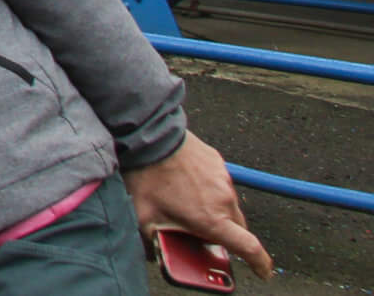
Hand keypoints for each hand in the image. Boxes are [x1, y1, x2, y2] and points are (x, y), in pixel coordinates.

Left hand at [125, 133, 272, 278]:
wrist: (149, 137)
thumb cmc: (146, 176)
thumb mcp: (144, 218)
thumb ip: (153, 242)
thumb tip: (155, 255)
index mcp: (212, 219)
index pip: (249, 247)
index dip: (260, 263)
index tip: (263, 271)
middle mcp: (224, 200)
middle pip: (238, 228)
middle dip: (226, 235)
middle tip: (203, 233)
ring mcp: (224, 180)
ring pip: (229, 205)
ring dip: (216, 210)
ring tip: (187, 204)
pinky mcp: (219, 164)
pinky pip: (221, 184)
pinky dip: (210, 190)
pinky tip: (186, 184)